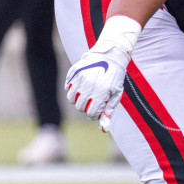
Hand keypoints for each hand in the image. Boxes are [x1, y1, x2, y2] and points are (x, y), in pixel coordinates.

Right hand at [65, 15, 141, 130]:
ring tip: (85, 96)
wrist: (110, 54)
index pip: (91, 113)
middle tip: (91, 103)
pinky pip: (67, 87)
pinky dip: (71, 90)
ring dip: (76, 100)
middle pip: (79, 107)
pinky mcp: (74, 71)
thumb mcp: (116, 94)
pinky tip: (80, 87)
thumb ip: (109, 111)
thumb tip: (104, 129)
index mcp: (102, 92)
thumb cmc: (115, 77)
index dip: (93, 115)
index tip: (96, 111)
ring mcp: (81, 77)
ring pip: (71, 98)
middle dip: (85, 108)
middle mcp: (90, 85)